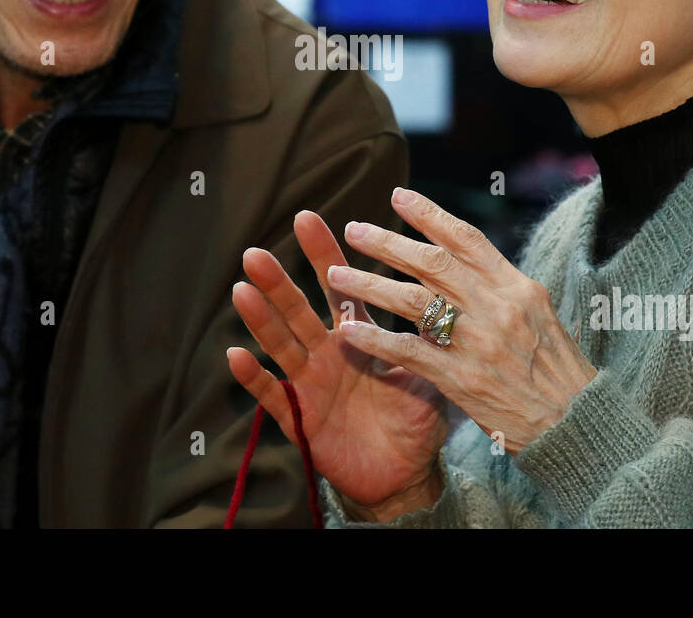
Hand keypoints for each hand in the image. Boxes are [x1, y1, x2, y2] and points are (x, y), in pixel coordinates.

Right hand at [227, 211, 448, 520]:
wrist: (404, 474)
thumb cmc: (414, 420)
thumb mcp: (428, 372)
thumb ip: (429, 335)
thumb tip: (456, 293)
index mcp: (358, 337)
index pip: (339, 288)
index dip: (323, 254)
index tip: (307, 217)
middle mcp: (328, 354)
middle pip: (300, 310)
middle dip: (279, 281)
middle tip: (256, 251)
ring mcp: (311, 384)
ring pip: (282, 344)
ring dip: (262, 318)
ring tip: (243, 289)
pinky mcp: (302, 418)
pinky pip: (275, 396)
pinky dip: (255, 377)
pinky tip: (237, 354)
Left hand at [330, 187, 596, 453]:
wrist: (574, 424)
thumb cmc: (555, 370)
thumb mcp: (538, 315)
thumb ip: (499, 289)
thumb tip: (462, 262)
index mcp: (516, 286)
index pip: (466, 239)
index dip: (429, 214)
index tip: (397, 196)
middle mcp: (496, 306)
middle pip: (432, 262)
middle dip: (388, 243)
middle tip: (354, 229)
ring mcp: (478, 341)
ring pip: (412, 300)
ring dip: (369, 285)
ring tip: (336, 275)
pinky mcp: (461, 378)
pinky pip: (407, 352)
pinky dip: (374, 339)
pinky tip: (348, 331)